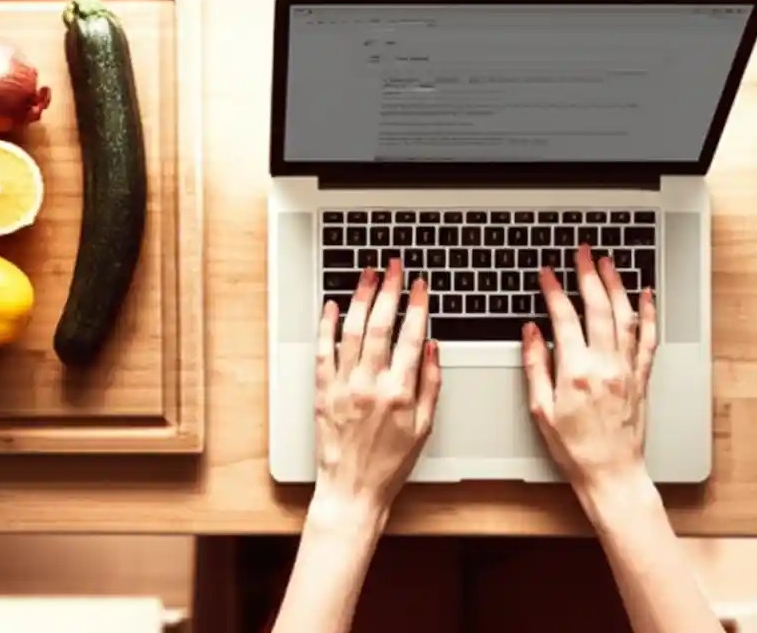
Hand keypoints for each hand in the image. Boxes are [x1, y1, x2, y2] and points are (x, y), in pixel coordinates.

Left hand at [313, 259, 440, 526]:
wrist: (352, 489)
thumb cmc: (390, 464)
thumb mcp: (425, 428)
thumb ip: (431, 384)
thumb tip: (433, 347)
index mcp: (400, 392)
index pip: (412, 337)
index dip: (417, 306)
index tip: (420, 285)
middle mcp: (370, 384)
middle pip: (380, 325)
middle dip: (388, 290)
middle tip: (393, 267)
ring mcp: (343, 386)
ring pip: (350, 330)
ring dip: (360, 298)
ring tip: (367, 276)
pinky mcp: (322, 391)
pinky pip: (323, 350)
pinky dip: (326, 325)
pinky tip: (331, 305)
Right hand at [521, 245, 657, 515]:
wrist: (612, 473)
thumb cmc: (574, 449)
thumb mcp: (541, 410)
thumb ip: (535, 366)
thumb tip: (531, 332)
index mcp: (575, 372)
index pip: (563, 318)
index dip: (553, 290)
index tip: (546, 273)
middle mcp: (605, 366)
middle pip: (598, 308)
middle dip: (588, 275)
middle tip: (582, 253)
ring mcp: (627, 370)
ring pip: (625, 316)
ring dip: (617, 285)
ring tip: (609, 264)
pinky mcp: (641, 378)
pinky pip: (648, 339)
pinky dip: (648, 314)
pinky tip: (646, 296)